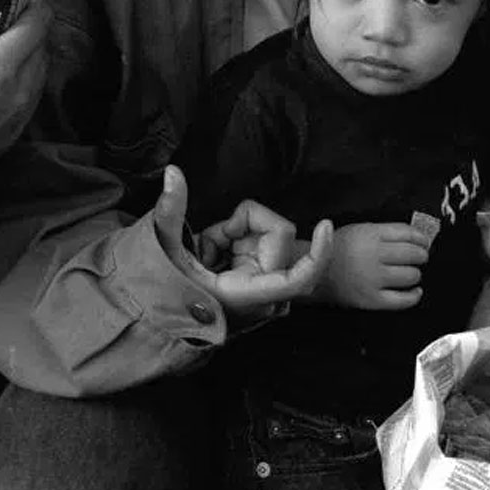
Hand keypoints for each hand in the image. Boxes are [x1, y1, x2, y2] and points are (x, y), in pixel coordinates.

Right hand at [0, 0, 48, 195]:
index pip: (38, 23)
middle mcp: (16, 92)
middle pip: (41, 45)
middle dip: (34, 19)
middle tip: (13, 0)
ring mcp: (16, 119)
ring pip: (39, 73)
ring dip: (31, 49)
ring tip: (10, 30)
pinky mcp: (9, 139)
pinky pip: (30, 98)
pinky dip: (25, 78)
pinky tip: (4, 69)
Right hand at [153, 165, 333, 315]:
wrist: (163, 317)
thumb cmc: (164, 293)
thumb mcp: (164, 251)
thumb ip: (170, 211)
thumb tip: (173, 171)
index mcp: (248, 295)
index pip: (299, 278)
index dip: (319, 252)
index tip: (325, 224)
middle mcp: (265, 294)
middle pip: (275, 234)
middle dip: (238, 228)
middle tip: (206, 247)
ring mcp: (266, 286)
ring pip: (264, 235)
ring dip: (232, 236)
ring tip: (206, 257)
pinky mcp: (263, 278)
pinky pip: (259, 242)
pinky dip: (235, 241)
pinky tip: (215, 260)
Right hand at [312, 222, 430, 309]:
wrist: (315, 273)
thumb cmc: (338, 248)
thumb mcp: (358, 230)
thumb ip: (384, 232)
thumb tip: (416, 237)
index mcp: (370, 234)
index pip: (407, 233)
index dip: (421, 238)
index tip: (424, 242)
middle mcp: (374, 255)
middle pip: (412, 254)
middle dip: (421, 255)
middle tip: (420, 258)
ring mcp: (374, 279)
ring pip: (410, 276)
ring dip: (416, 274)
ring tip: (412, 273)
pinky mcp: (372, 299)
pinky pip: (402, 300)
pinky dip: (414, 296)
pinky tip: (415, 292)